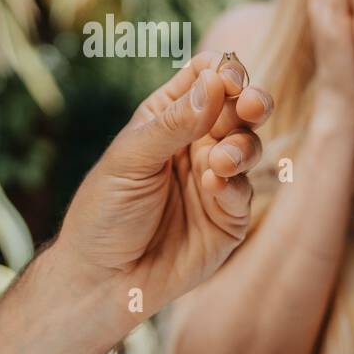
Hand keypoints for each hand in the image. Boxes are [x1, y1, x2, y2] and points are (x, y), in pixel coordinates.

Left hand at [56, 52, 272, 313]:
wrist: (102, 281)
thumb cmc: (104, 213)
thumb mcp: (130, 160)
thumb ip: (174, 123)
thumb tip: (214, 80)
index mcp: (167, 118)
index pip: (205, 80)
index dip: (221, 72)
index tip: (226, 74)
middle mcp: (197, 144)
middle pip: (238, 109)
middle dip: (250, 101)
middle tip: (251, 103)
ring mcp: (216, 180)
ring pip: (249, 147)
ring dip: (242, 146)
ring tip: (220, 160)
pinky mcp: (229, 219)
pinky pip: (245, 193)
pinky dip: (235, 186)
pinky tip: (214, 187)